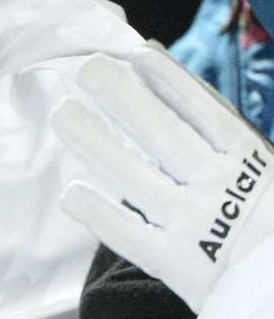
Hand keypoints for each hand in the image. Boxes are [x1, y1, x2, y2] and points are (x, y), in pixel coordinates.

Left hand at [52, 43, 273, 318]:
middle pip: (161, 132)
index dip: (170, 81)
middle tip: (85, 70)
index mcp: (255, 164)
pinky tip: (70, 192)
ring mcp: (196, 224)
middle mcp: (220, 187)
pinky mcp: (178, 264)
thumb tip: (212, 115)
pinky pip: (128, 233)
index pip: (205, 111)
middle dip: (121, 97)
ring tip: (63, 113)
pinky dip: (99, 213)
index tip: (138, 55)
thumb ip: (250, 150)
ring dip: (95, 142)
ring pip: (134, 174)